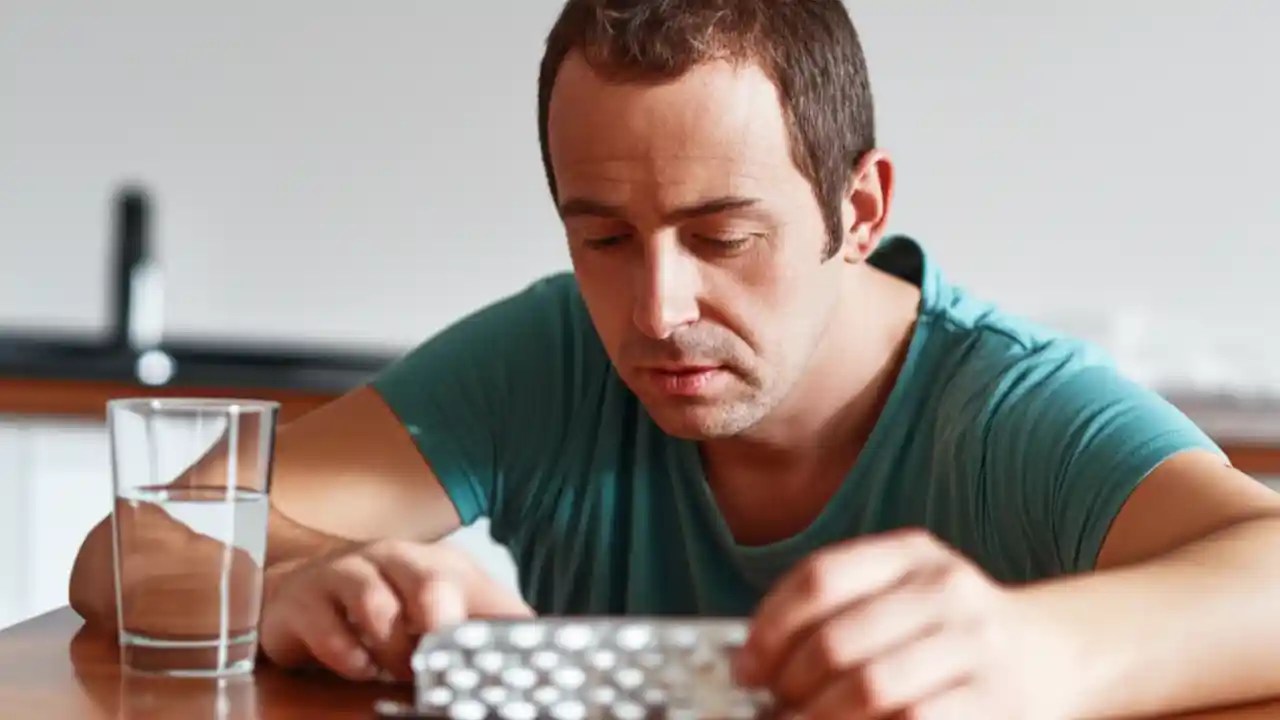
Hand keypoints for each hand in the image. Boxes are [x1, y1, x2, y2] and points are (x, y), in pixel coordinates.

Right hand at [259, 539, 532, 681]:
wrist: (302, 590)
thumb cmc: (384, 608)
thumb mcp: (437, 618)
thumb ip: (480, 636)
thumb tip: (534, 670)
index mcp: (444, 567)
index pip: (488, 596)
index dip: (505, 633)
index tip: (515, 670)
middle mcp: (398, 560)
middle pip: (433, 583)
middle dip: (444, 627)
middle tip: (446, 667)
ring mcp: (348, 574)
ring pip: (378, 606)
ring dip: (392, 650)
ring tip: (397, 672)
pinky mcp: (306, 600)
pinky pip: (331, 632)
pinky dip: (349, 659)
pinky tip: (358, 668)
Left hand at [735, 529, 1080, 719]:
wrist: (1059, 652)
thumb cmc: (955, 628)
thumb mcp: (904, 591)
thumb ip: (837, 610)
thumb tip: (754, 660)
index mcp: (911, 553)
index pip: (820, 579)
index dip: (770, 627)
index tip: (745, 666)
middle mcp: (945, 589)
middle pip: (838, 640)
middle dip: (789, 684)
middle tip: (768, 706)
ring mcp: (974, 645)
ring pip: (870, 687)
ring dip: (818, 716)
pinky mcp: (992, 701)